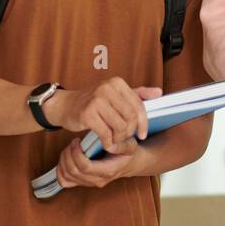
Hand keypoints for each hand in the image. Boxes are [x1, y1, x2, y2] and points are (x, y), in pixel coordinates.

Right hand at [43, 80, 161, 154]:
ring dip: (118, 138)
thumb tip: (159, 93)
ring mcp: (96, 100)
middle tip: (123, 138)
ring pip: (120, 127)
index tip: (142, 135)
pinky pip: (106, 133)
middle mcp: (107, 88)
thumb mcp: (115, 94)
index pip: (138, 106)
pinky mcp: (87, 114)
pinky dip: (108, 142)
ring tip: (113, 139)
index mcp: (117, 83)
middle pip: (131, 118)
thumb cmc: (92, 102)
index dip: (143, 123)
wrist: (65, 105)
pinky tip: (105, 142)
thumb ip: (137, 94)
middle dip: (129, 132)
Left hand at [55, 137, 139, 189]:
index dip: (76, 154)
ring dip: (63, 160)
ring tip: (70, 148)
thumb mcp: (130, 145)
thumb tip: (108, 145)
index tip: (77, 141)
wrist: (127, 164)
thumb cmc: (126, 153)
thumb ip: (122, 145)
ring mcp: (88, 183)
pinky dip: (60, 170)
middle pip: (73, 171)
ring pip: (66, 176)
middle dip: (68, 154)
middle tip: (73, 142)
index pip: (84, 167)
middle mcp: (97, 180)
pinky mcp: (82, 182)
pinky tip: (66, 159)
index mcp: (107, 171)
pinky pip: (64, 181)